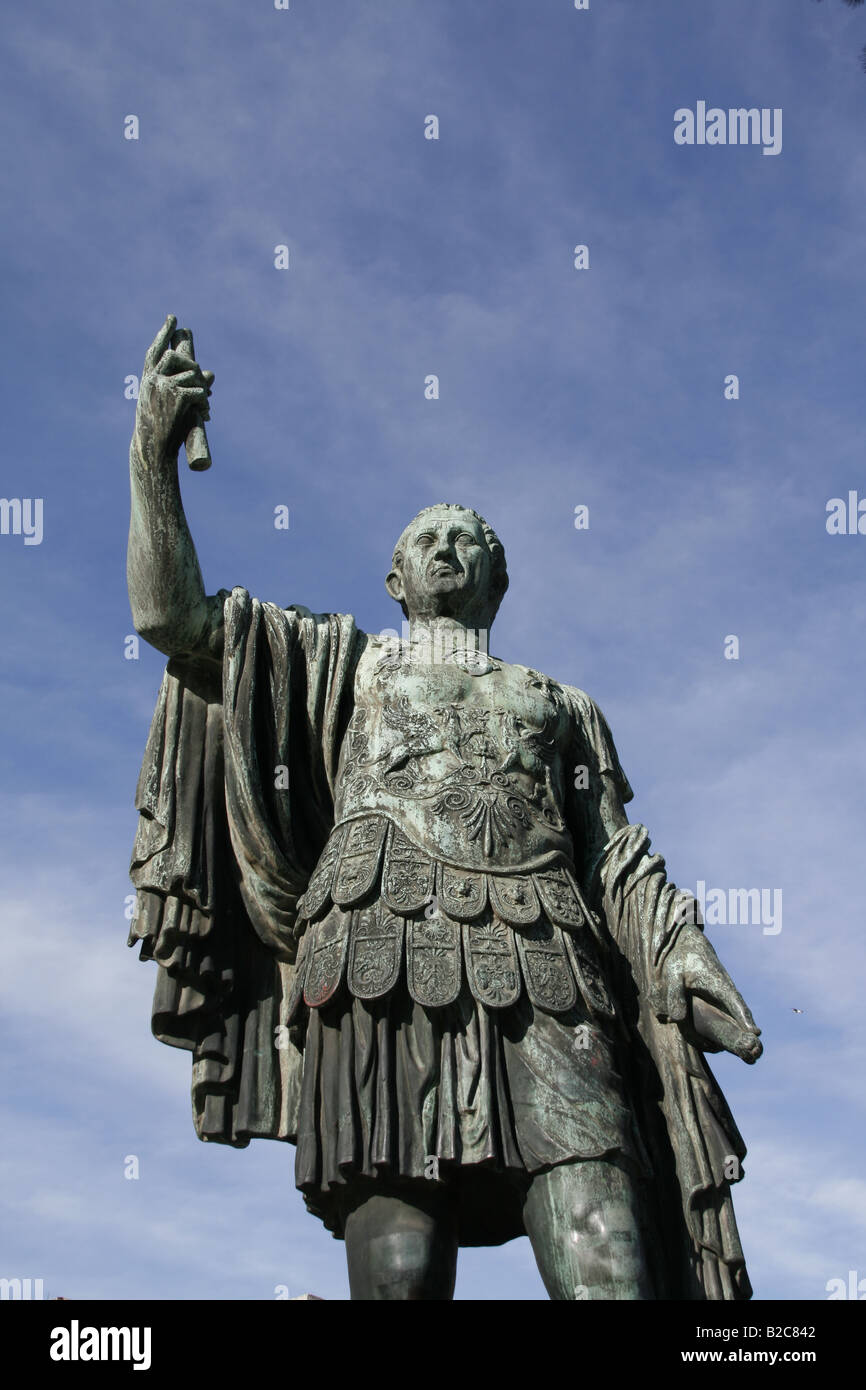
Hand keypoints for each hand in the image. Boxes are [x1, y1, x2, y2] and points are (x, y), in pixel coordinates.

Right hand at [134, 315, 213, 464]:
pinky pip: (199, 391)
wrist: (152, 449)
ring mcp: (163, 386)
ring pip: (193, 375)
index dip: (164, 333)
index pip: (155, 350)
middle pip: (176, 356)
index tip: (173, 318)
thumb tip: (212, 374)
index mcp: (147, 379)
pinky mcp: (177, 396)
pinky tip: (205, 414)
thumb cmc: (160, 428)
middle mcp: (152, 378)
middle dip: (193, 364)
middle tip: (202, 376)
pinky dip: (205, 403)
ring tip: (204, 405)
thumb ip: (186, 386)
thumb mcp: (170, 404)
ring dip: (203, 389)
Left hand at [658, 927, 762, 1063]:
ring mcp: (725, 998)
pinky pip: (726, 1019)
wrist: (687, 947)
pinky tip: (719, 1046)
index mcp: (719, 984)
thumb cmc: (681, 959)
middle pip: (741, 1015)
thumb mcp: (673, 973)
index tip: (755, 1033)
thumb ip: (674, 995)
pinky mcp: (719, 1002)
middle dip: (748, 1034)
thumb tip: (676, 1020)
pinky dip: (727, 1031)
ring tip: (748, 1057)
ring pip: (735, 1019)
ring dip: (740, 1036)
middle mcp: (727, 993)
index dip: (744, 1019)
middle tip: (756, 1054)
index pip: (735, 1003)